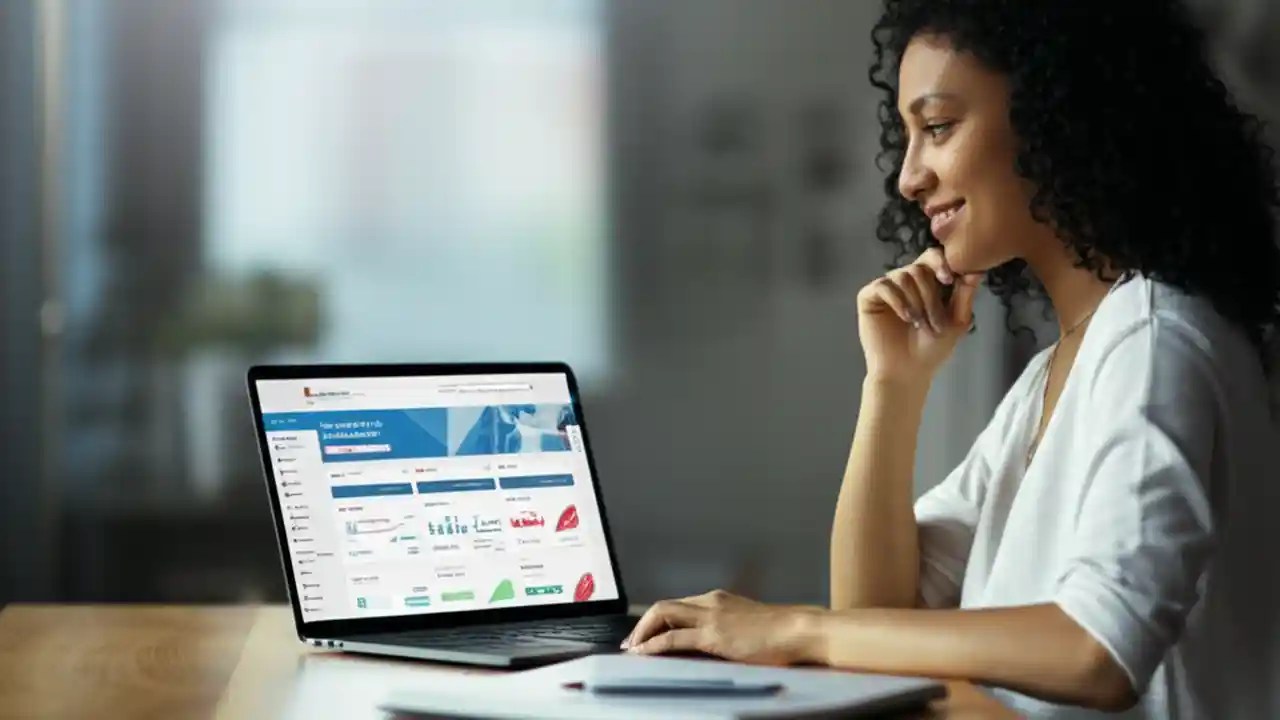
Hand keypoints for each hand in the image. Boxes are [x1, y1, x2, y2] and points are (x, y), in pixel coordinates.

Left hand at [622, 589, 826, 665]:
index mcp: (719, 599)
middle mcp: (710, 602)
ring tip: (632, 650)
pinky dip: (654, 645)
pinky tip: (645, 654)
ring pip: (663, 615)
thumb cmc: (782, 632)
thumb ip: (730, 629)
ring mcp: (711, 616)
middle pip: (665, 606)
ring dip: (643, 633)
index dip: (658, 620)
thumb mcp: (749, 625)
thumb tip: (719, 643)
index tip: (647, 635)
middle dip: (643, 624)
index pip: (679, 605)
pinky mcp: (713, 635)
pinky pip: (673, 637)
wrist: (799, 630)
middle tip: (632, 644)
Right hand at [856, 248, 982, 382]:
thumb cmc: (932, 350)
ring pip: (903, 276)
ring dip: (916, 302)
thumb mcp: (956, 321)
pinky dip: (897, 301)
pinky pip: (884, 286)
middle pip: (920, 268)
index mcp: (926, 283)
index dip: (941, 262)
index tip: (948, 279)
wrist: (907, 372)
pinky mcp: (868, 297)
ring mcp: (887, 288)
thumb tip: (977, 269)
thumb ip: (965, 294)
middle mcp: (905, 281)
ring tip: (919, 324)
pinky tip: (906, 317)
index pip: (932, 257)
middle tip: (934, 322)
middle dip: (930, 295)